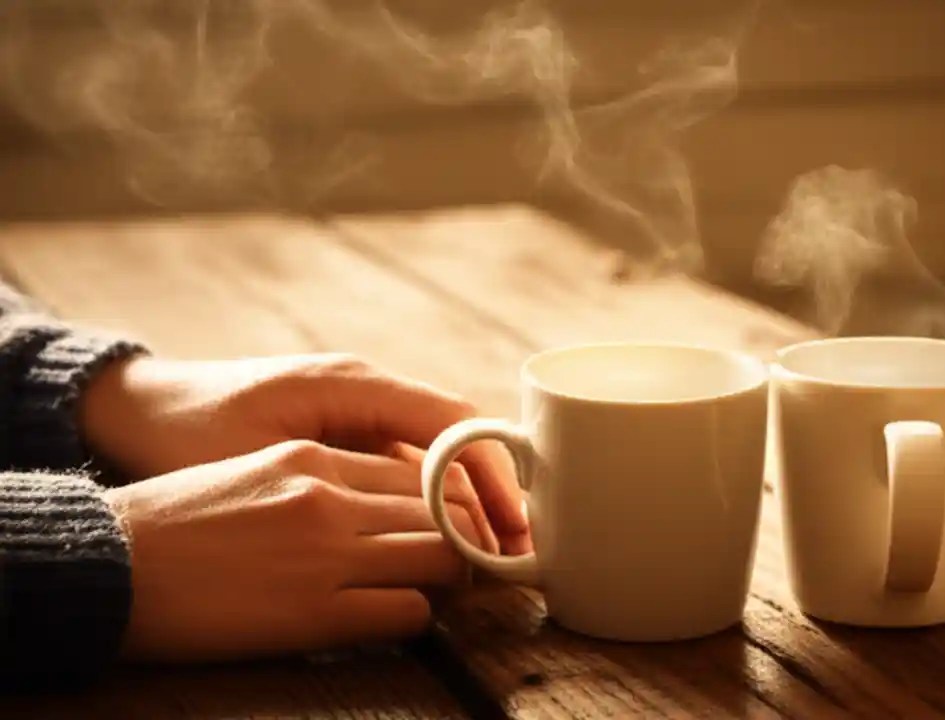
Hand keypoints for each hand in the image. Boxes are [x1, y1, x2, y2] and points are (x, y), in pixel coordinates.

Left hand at [83, 353, 529, 553]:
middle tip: (517, 556)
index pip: (451, 423)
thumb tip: (418, 526)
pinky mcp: (345, 432)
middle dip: (492, 496)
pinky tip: (442, 542)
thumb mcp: (261, 460)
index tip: (514, 525)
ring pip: (435, 454)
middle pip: (456, 439)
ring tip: (491, 559)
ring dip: (466, 503)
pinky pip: (406, 464)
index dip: (492, 474)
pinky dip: (431, 502)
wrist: (133, 407)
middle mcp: (368, 390)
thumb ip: (339, 485)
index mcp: (355, 384)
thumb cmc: (185, 432)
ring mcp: (358, 410)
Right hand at [103, 440, 482, 661]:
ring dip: (451, 578)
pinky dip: (417, 616)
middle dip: (468, 537)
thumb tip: (379, 503)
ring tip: (441, 590)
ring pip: (440, 557)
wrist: (109, 564)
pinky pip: (406, 611)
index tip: (463, 521)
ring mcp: (326, 554)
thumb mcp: (254, 471)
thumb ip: (321, 479)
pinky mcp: (314, 613)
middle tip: (471, 561)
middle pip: (444, 511)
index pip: (422, 470)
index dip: (454, 500)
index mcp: (313, 458)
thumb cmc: (175, 522)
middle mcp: (329, 498)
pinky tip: (401, 617)